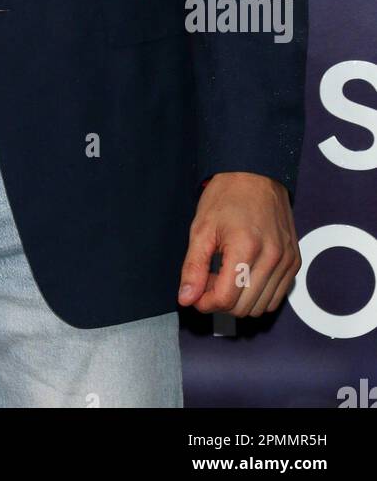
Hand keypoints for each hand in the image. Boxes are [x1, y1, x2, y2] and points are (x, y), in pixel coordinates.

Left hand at [178, 172, 301, 316]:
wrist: (255, 173)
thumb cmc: (227, 196)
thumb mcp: (201, 228)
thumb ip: (193, 267)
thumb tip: (186, 298)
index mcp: (246, 247)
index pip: (225, 299)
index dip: (204, 303)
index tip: (195, 293)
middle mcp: (272, 257)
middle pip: (243, 308)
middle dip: (220, 301)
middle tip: (208, 279)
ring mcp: (287, 261)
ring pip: (261, 307)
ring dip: (239, 300)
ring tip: (225, 275)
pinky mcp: (294, 261)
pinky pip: (276, 296)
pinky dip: (257, 295)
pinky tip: (243, 275)